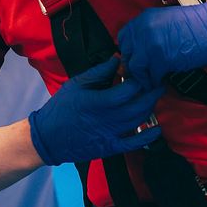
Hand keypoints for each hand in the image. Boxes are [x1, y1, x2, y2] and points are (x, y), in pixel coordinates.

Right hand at [28, 57, 164, 165]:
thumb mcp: (76, 84)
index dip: (138, 80)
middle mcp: (107, 119)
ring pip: (139, 120)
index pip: (127, 90)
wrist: (48, 137)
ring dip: (150, 108)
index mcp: (97, 101)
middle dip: (152, 93)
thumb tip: (118, 59)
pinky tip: (157, 128)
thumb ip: (98, 72)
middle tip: (158, 83)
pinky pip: (134, 143)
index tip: (141, 72)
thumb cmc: (61, 108)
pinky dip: (148, 136)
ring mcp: (110, 135)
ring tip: (154, 97)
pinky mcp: (111, 147)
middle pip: (138, 105)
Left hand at [118, 0, 206, 88]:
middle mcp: (144, 29)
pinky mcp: (162, 57)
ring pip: (135, 67)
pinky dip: (156, 82)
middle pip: (126, 54)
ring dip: (143, 77)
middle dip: (133, 68)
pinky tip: (162, 81)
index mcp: (144, 19)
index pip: (123, 38)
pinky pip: (152, 75)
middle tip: (141, 75)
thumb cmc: (198, 24)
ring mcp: (151, 42)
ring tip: (152, 80)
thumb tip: (142, 52)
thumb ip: (150, 35)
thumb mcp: (166, 23)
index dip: (128, 53)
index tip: (134, 61)